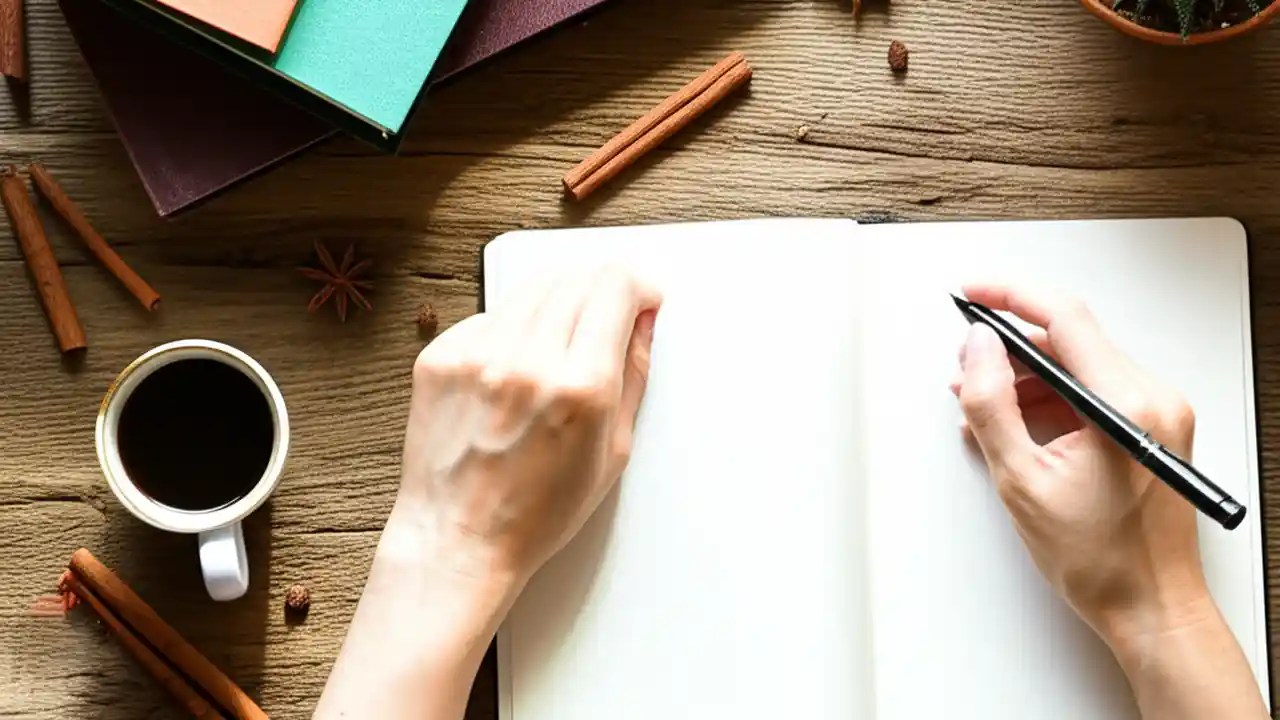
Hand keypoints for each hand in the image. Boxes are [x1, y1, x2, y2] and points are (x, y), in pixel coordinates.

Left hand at [394, 267, 661, 587]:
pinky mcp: (439, 358)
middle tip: (605, 320)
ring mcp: (477, 357)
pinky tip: (514, 369)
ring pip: (530, 288)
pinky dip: (509, 331)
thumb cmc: (535, 513)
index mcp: (581, 388)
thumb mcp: (613, 451)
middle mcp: (527, 362)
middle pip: (575, 279)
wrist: (458, 539)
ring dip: (556, 304)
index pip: (615, 287)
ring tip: (558, 349)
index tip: (641, 297)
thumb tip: (643, 322)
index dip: (637, 287)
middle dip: (600, 292)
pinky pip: (488, 317)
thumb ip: (634, 375)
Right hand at [950, 283, 1206, 638]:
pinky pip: (1091, 393)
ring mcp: (1156, 413)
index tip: (973, 293)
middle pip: (1070, 341)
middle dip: (1009, 348)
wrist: (1150, 606)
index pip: (1065, 319)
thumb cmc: (1101, 560)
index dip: (1011, 298)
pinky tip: (1012, 425)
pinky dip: (1048, 401)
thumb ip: (991, 405)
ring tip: (979, 403)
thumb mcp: (1022, 481)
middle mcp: (1151, 399)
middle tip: (965, 367)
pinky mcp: (1149, 428)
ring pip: (1077, 367)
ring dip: (1024, 378)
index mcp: (1127, 405)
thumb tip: (978, 350)